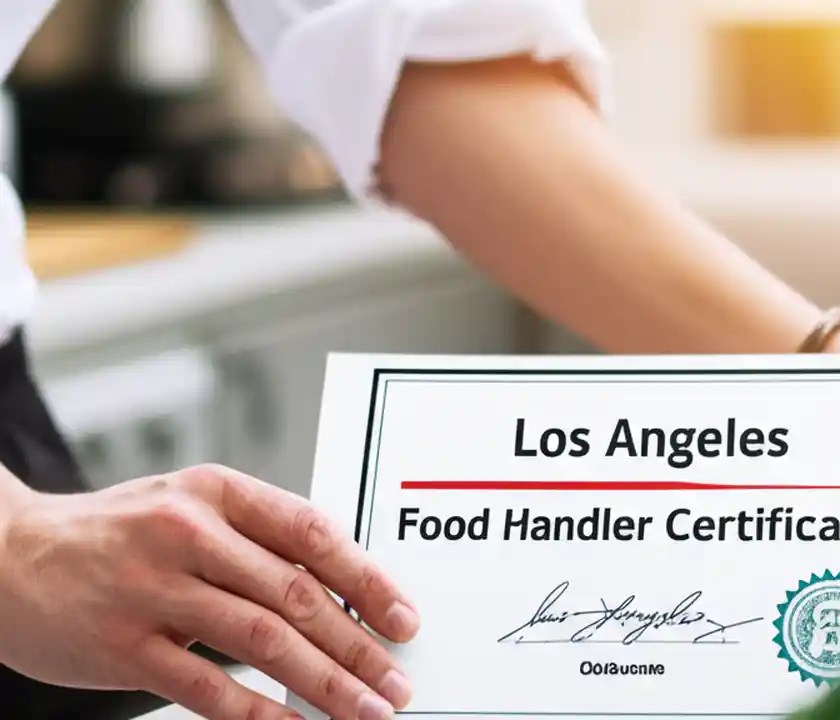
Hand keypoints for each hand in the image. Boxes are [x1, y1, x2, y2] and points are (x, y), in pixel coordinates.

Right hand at [0, 464, 418, 719]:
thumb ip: (260, 536)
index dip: (369, 579)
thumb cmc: (119, 532)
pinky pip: (206, 688)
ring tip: (366, 709)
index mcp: (216, 491)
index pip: (313, 532)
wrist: (9, 556)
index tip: (404, 618)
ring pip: (263, 641)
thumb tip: (347, 583)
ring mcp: (153, 590)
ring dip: (326, 682)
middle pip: (297, 594)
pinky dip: (259, 714)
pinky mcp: (123, 645)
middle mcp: (189, 533)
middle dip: (359, 645)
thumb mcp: (191, 506)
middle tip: (396, 681)